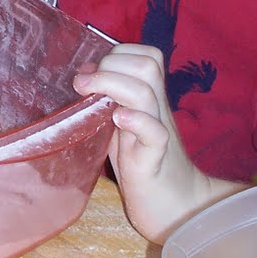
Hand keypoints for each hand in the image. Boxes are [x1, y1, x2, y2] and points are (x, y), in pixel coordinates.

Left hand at [74, 43, 221, 242]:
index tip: (92, 73)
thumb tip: (83, 73)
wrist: (173, 202)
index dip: (118, 55)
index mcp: (150, 95)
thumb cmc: (142, 160)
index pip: (146, 54)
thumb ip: (108, 99)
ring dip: (113, 85)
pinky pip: (155, 132)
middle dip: (111, 65)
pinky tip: (118, 120)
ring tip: (91, 95)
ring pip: (146, 92)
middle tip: (86, 85)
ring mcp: (158, 130)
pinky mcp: (156, 157)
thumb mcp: (122, 123)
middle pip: (148, 64)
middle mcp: (157, 107)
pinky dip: (136, 121)